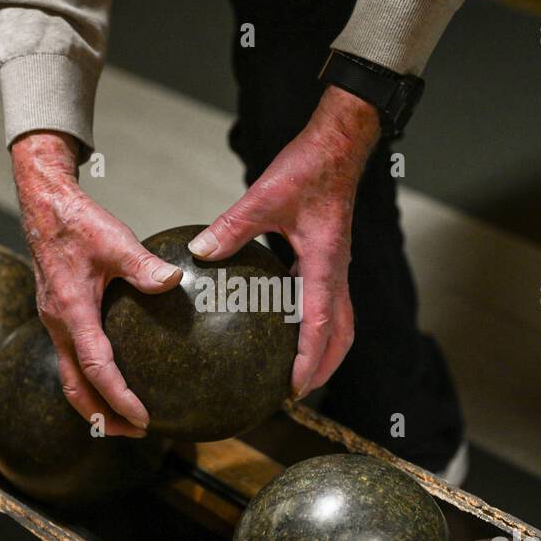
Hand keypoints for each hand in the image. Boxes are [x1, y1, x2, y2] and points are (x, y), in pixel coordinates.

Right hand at [11, 131, 182, 435]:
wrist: (43, 204)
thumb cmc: (79, 221)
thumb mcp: (116, 239)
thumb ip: (144, 264)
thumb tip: (174, 281)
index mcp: (72, 311)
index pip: (97, 369)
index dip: (119, 398)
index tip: (143, 417)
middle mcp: (58, 324)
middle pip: (76, 388)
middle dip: (103, 416)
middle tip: (136, 433)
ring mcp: (54, 322)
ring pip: (70, 377)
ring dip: (95, 403)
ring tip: (124, 419)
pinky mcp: (57, 315)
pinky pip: (72, 359)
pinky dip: (90, 380)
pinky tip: (114, 378)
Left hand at [188, 86, 379, 398]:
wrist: (336, 148)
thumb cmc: (307, 170)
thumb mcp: (263, 197)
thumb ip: (231, 227)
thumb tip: (200, 252)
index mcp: (324, 264)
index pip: (321, 324)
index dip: (310, 360)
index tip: (295, 388)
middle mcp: (336, 273)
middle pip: (341, 335)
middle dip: (323, 368)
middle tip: (295, 393)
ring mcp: (336, 268)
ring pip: (341, 322)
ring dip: (326, 350)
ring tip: (300, 373)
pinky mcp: (330, 260)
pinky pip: (329, 303)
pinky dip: (317, 326)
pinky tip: (288, 328)